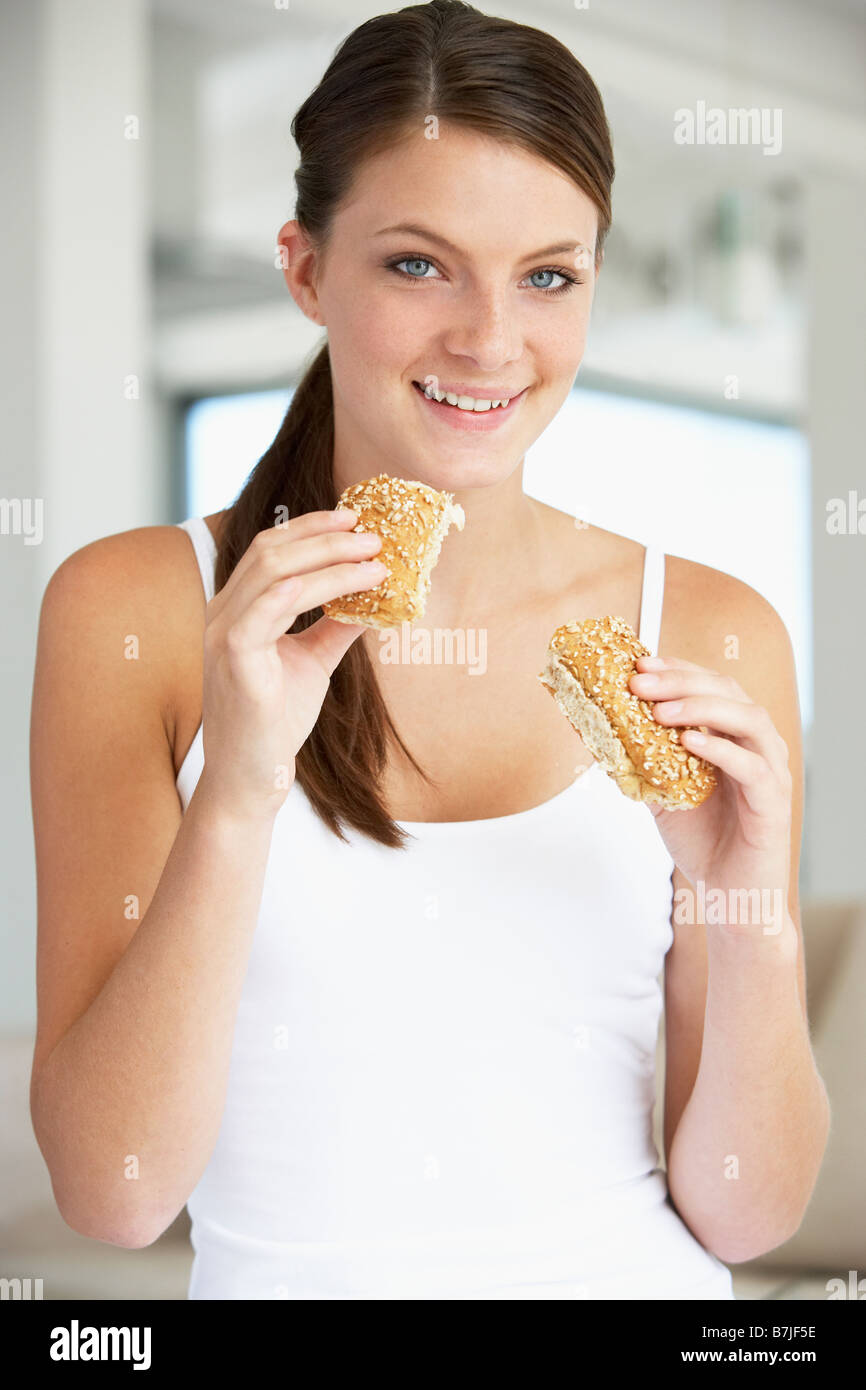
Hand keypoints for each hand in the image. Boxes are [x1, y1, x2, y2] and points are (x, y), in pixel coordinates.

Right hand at [199, 510, 388, 821]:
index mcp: (237, 608)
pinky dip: (303, 589)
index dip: (312, 528)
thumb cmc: (275, 722)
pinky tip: (342, 584)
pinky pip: (265, 610)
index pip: (271, 549)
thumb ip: (335, 628)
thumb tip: (373, 599)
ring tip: (373, 557)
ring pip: (273, 572)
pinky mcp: (233, 658)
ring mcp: (223, 633)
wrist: (253, 776)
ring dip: (328, 558)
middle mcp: (224, 612)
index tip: (357, 520)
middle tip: (374, 535)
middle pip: (272, 551)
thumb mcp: (314, 662)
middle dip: (326, 536)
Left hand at [628, 655, 792, 931]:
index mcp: (733, 735)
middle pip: (729, 692)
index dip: (678, 669)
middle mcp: (757, 745)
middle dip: (682, 682)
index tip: (639, 663)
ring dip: (703, 708)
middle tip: (640, 682)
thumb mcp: (661, 792)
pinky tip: (690, 743)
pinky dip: (721, 750)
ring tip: (662, 710)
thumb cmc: (702, 841)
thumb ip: (642, 761)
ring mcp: (770, 771)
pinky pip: (753, 767)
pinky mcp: (774, 803)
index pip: (712, 685)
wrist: (730, 895)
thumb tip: (598, 731)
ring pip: (749, 720)